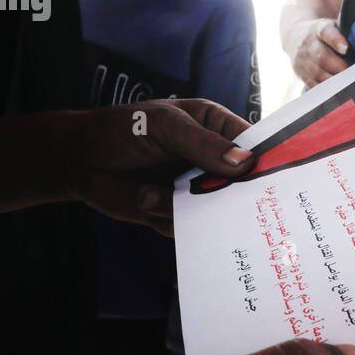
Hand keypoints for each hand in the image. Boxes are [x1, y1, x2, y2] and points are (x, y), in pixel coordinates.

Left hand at [60, 99, 255, 236]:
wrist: (80, 160)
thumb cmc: (124, 129)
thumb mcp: (165, 127)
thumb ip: (203, 145)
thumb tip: (245, 162)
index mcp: (217, 128)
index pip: (254, 145)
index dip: (266, 161)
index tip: (274, 178)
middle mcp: (213, 161)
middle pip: (242, 185)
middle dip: (229, 195)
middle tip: (212, 197)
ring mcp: (196, 188)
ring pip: (216, 211)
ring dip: (183, 206)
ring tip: (149, 192)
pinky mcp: (178, 213)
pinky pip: (189, 227)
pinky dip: (165, 217)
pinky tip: (143, 198)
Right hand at [287, 18, 349, 88]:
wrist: (296, 37)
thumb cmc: (326, 36)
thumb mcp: (333, 27)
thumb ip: (347, 34)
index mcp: (319, 28)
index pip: (326, 32)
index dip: (336, 40)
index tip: (346, 49)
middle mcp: (308, 42)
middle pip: (321, 56)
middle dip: (338, 68)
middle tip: (353, 76)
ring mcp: (302, 58)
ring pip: (316, 72)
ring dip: (333, 81)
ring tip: (347, 87)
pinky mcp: (299, 72)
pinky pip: (311, 83)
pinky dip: (324, 90)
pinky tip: (337, 94)